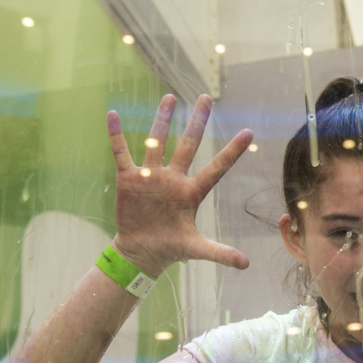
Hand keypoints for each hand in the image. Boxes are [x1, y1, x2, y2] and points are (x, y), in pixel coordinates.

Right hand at [108, 94, 251, 275]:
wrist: (142, 251)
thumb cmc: (171, 248)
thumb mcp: (197, 250)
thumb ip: (220, 253)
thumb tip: (246, 265)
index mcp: (192, 192)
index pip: (217, 168)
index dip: (232, 151)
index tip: (249, 132)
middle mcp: (174, 178)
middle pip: (189, 145)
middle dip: (197, 121)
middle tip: (207, 97)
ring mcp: (151, 176)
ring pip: (157, 142)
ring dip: (162, 120)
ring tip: (170, 97)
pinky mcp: (129, 179)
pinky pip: (121, 153)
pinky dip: (117, 135)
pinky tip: (113, 115)